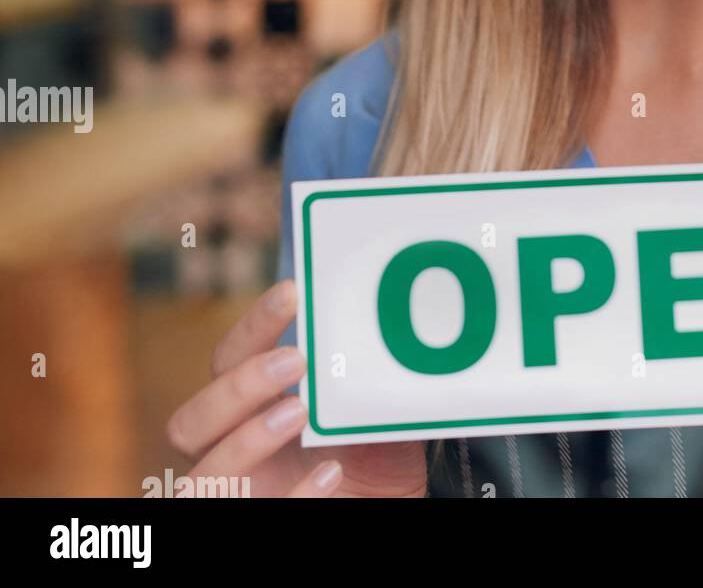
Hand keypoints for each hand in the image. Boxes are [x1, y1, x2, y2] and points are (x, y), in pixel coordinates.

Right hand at [166, 279, 426, 498]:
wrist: (383, 504)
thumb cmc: (369, 455)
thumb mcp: (369, 409)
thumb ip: (366, 376)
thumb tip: (398, 319)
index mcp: (247, 411)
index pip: (227, 362)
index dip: (252, 327)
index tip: (292, 293)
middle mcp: (227, 453)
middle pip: (189, 423)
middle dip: (237, 387)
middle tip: (296, 360)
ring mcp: (242, 494)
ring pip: (201, 480)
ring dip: (246, 441)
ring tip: (301, 413)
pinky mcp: (265, 523)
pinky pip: (255, 517)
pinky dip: (295, 496)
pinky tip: (332, 473)